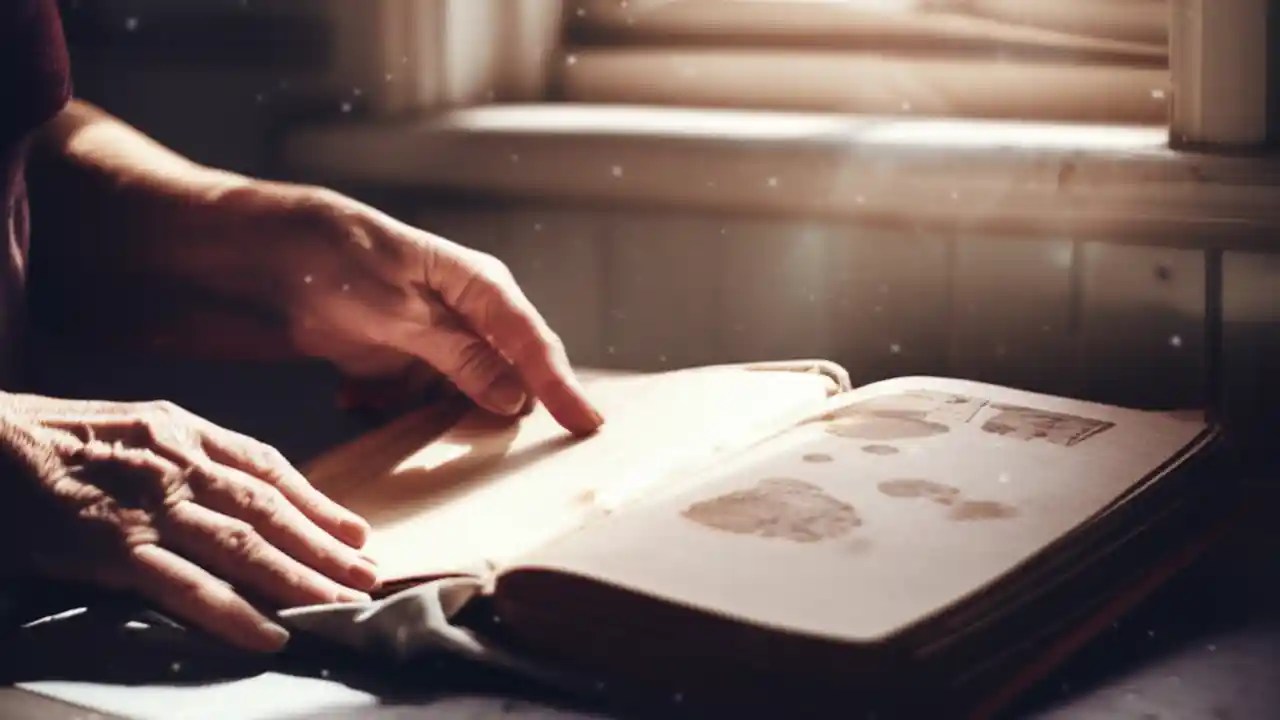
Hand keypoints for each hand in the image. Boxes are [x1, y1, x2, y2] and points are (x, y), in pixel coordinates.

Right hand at [0, 393, 376, 652]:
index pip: (269, 469)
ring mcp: (150, 505)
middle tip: (369, 574)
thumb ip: (181, 454)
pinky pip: (187, 586)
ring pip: (244, 547)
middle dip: (326, 546)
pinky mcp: (114, 546)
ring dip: (300, 579)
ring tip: (342, 603)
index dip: (318, 502)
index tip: (355, 530)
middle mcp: (179, 463)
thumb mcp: (129, 427)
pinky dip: (234, 613)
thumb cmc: (49, 438)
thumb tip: (228, 490)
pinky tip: (270, 634)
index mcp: (184, 430)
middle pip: (270, 510)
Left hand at [207, 183, 603, 433]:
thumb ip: (457, 353)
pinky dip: (384, 410)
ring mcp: (410, 333)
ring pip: (451, 392)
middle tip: (520, 461)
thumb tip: (515, 400)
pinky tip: (354, 401)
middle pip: (500, 369)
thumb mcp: (393, 307)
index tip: (588, 430)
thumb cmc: (312, 257)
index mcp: (467, 281)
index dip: (561, 386)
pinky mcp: (373, 355)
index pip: (531, 339)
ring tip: (427, 440)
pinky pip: (400, 398)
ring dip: (437, 418)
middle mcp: (447, 308)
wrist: (223, 251)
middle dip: (506, 412)